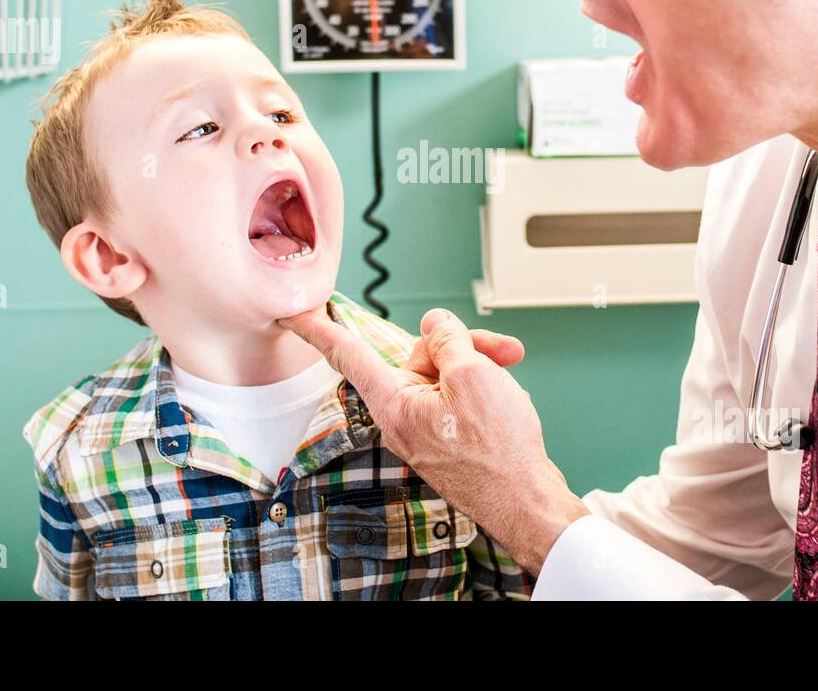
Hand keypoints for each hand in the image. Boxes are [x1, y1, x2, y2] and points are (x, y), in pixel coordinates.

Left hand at [277, 305, 588, 573]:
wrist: (526, 502)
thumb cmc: (498, 450)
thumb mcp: (472, 375)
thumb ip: (446, 339)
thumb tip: (435, 325)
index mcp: (393, 403)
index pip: (348, 354)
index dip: (318, 330)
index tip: (291, 314)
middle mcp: (401, 417)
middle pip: (417, 355)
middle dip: (458, 343)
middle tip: (496, 350)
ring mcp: (424, 428)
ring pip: (442, 372)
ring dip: (479, 363)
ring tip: (508, 371)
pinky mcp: (445, 436)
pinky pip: (454, 395)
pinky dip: (481, 385)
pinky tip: (505, 391)